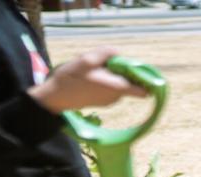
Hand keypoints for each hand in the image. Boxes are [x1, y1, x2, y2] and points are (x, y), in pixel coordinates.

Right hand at [28, 49, 148, 113]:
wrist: (55, 96)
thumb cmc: (71, 78)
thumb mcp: (87, 59)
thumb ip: (107, 53)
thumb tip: (119, 54)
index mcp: (117, 88)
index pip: (144, 90)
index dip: (145, 79)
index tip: (136, 68)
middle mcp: (117, 97)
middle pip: (130, 81)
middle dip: (122, 70)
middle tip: (104, 63)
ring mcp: (110, 100)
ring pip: (120, 82)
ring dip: (112, 73)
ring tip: (94, 69)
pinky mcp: (103, 100)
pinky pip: (111, 87)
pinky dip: (106, 79)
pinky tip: (90, 77)